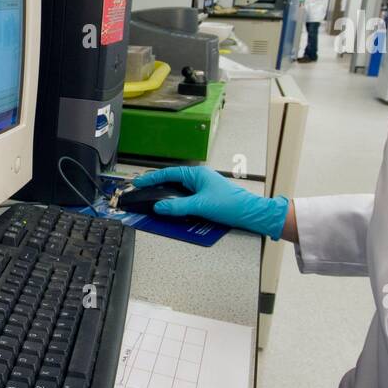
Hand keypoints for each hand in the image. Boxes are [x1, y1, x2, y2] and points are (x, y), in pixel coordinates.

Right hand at [131, 166, 289, 239]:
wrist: (250, 213)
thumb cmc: (230, 204)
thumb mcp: (201, 206)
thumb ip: (177, 207)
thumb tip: (159, 208)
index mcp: (197, 174)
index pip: (168, 173)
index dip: (151, 178)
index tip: (138, 182)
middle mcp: (198, 178)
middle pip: (172, 180)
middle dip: (156, 185)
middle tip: (141, 190)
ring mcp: (202, 187)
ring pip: (178, 189)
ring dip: (165, 195)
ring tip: (151, 199)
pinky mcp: (205, 197)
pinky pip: (185, 197)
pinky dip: (175, 202)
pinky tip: (170, 208)